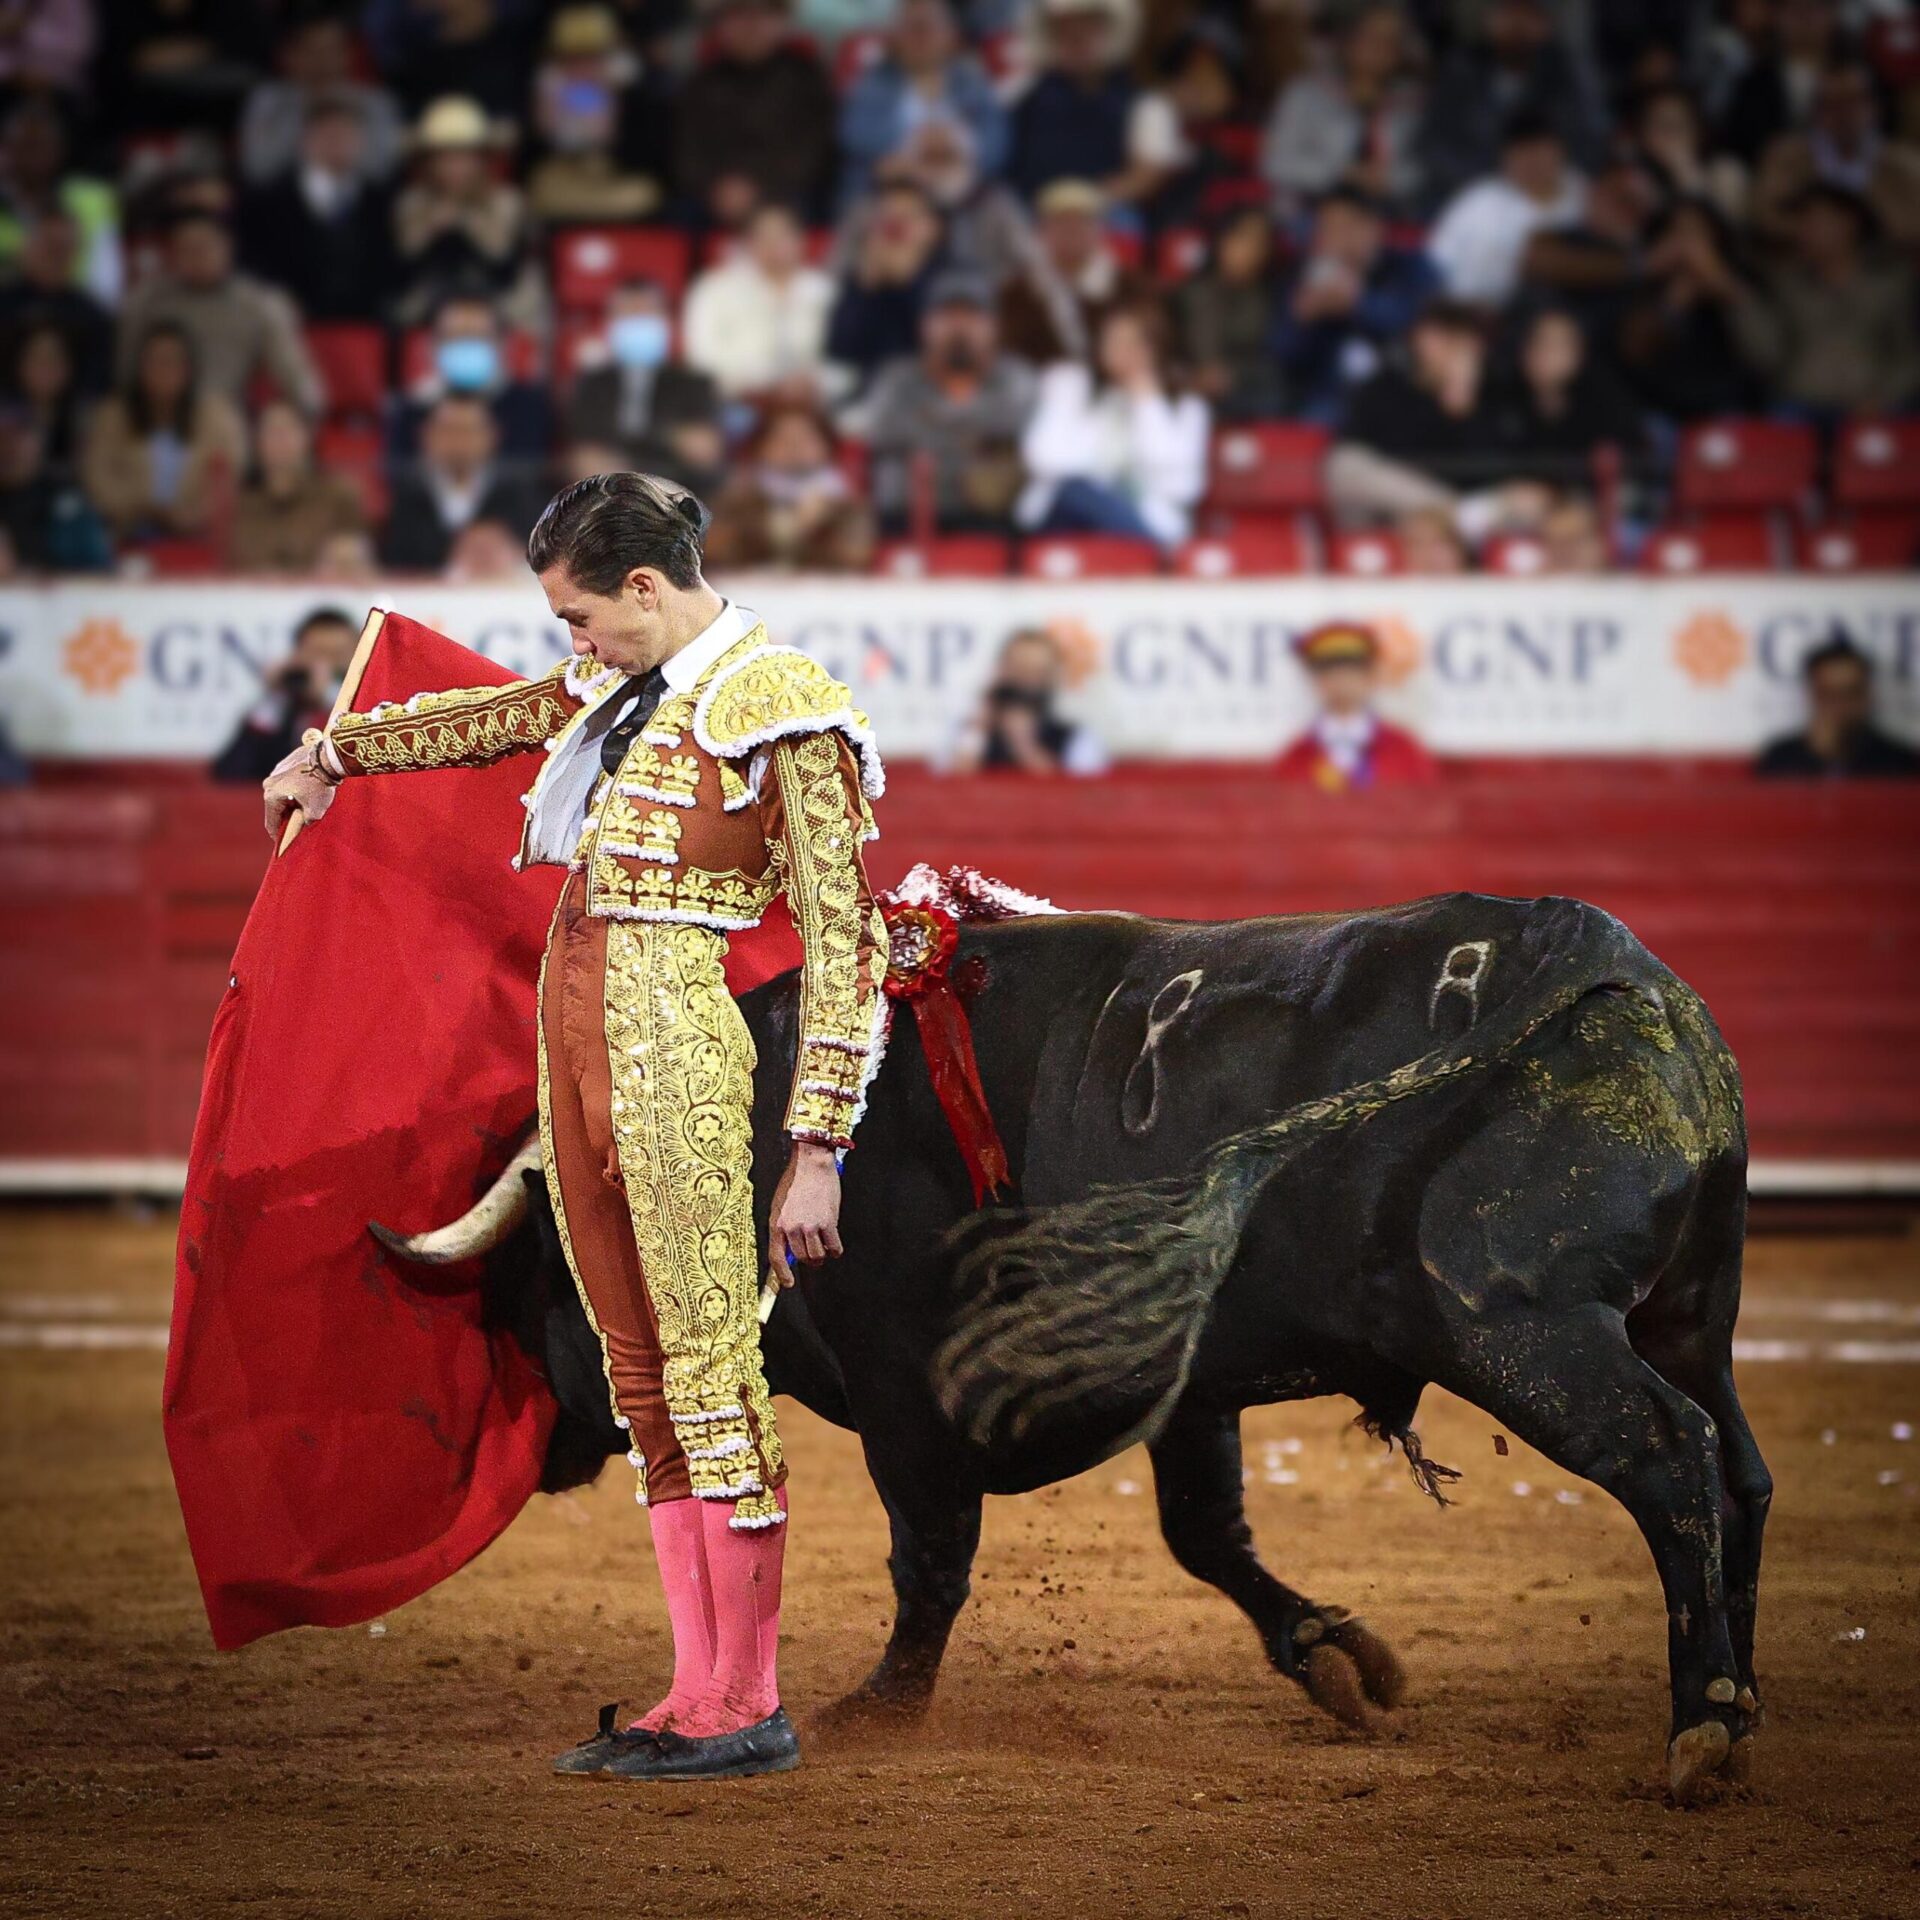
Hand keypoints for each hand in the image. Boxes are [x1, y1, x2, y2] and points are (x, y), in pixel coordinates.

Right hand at [262, 742, 338, 840]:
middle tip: (298, 825)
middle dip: (286, 817)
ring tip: (306, 807)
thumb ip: (305, 823)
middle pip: (276, 807)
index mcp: (271, 796)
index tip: (284, 843)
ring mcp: (276, 771)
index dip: (278, 835)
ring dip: (291, 802)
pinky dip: (295, 789)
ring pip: (282, 793)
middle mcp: (269, 783)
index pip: (271, 822)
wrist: (328, 759)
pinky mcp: (285, 763)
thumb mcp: (314, 812)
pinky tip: (308, 791)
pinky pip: (287, 782)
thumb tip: (302, 826)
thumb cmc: (320, 786)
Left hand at [769, 1140, 842, 1279]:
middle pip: (801, 1259)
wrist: (811, 1162)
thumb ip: (783, 1228)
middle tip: (814, 1255)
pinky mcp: (828, 1222)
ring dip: (822, 1255)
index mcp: (776, 1223)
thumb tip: (789, 1249)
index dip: (782, 1275)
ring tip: (824, 1248)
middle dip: (808, 1260)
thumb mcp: (780, 1205)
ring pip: (818, 1256)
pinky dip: (835, 1250)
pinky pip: (834, 1247)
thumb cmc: (795, 1181)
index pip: (776, 1257)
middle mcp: (791, 1227)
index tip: (788, 1284)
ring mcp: (810, 1225)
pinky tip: (834, 1245)